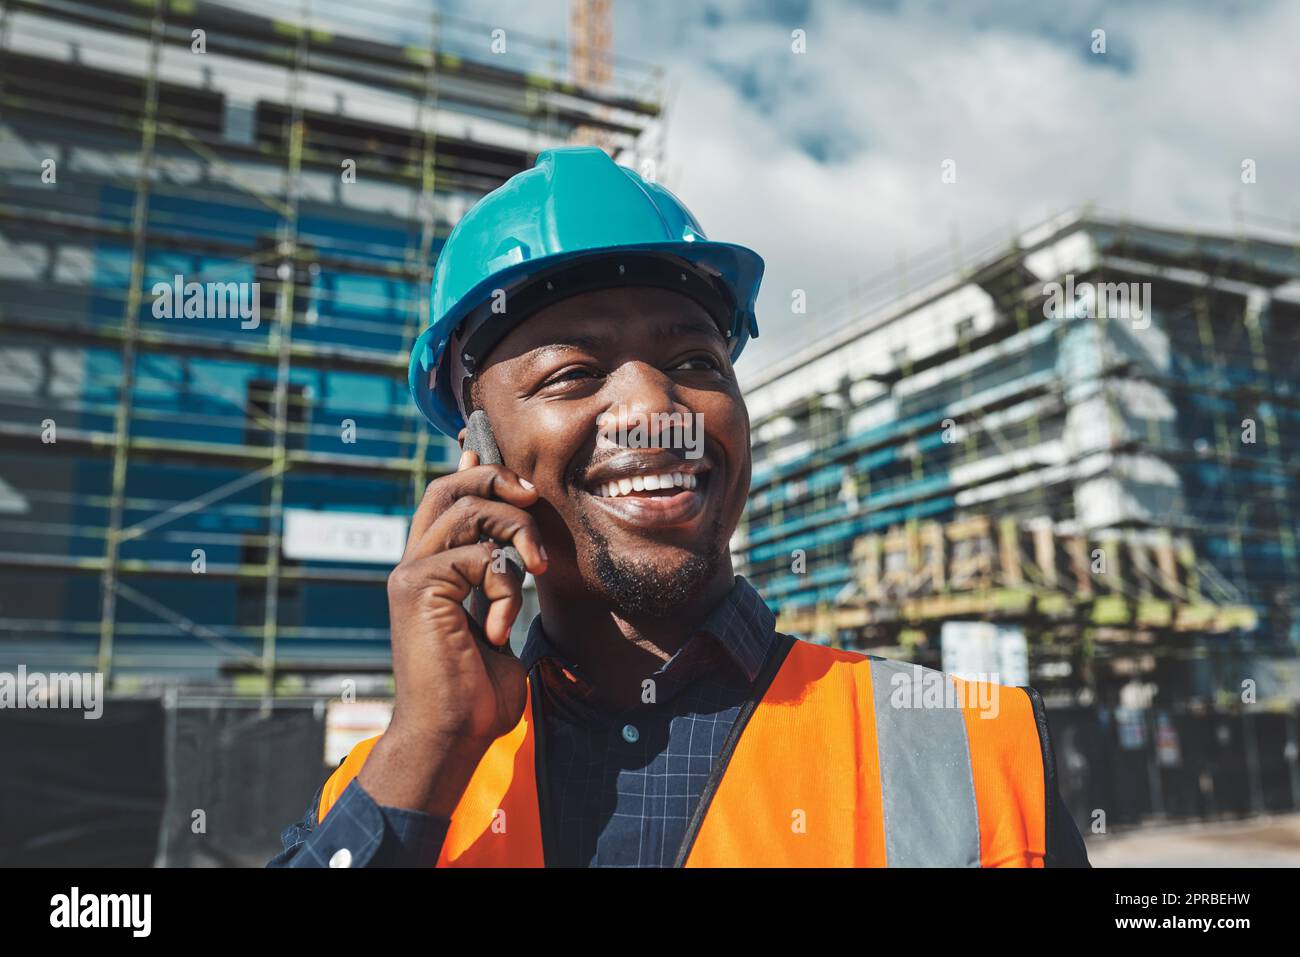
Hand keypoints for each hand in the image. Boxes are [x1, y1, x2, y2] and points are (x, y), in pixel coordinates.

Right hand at [358, 450, 546, 814]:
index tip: (485, 446)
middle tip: (534, 501)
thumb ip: (502, 585)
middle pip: (449, 488)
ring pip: (466, 509)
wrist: (452, 737)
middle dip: (497, 480)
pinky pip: (476, 554)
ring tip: (538, 569)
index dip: (470, 468)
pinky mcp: (417, 588)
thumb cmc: (478, 695)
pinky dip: (505, 584)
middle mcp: (414, 565)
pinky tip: (501, 626)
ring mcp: (411, 575)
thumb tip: (521, 557)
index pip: (445, 500)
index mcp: (431, 571)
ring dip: (516, 531)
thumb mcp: (499, 625)